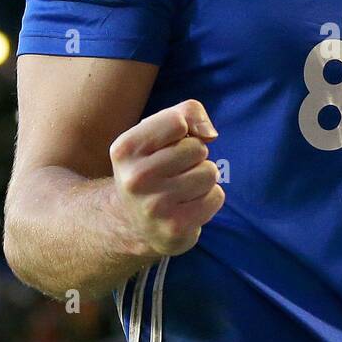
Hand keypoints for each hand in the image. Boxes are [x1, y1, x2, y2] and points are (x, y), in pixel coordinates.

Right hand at [109, 99, 223, 257]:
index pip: (178, 122)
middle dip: (195, 157)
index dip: (185, 130)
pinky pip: (216, 197)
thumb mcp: (158, 131)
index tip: (173, 144)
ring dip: (203, 178)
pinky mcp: (175, 228)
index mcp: (125, 149)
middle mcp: (135, 178)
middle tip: (175, 172)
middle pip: (198, 149)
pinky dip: (209, 199)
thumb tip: (210, 134)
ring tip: (182, 189)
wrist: (133, 221)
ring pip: (210, 173)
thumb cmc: (153, 166)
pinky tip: (188, 205)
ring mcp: (154, 206)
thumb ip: (187, 113)